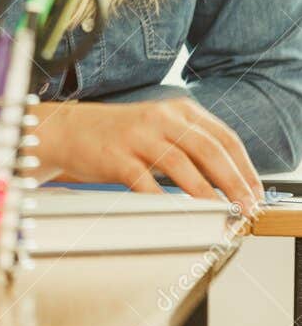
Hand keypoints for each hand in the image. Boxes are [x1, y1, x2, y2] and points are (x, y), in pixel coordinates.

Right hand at [33, 95, 263, 215]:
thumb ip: (192, 147)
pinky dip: (164, 201)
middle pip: (209, 150)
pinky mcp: (117, 156)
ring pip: (181, 164)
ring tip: (219, 212)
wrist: (70, 130)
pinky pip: (146, 183)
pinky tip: (177, 215)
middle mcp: (161, 118)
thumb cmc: (121, 135)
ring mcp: (138, 136)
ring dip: (205, 193)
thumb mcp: (161, 129)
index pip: (224, 137)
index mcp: (179, 110)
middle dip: (234, 182)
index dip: (245, 167)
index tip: (256, 192)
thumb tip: (230, 181)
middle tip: (246, 206)